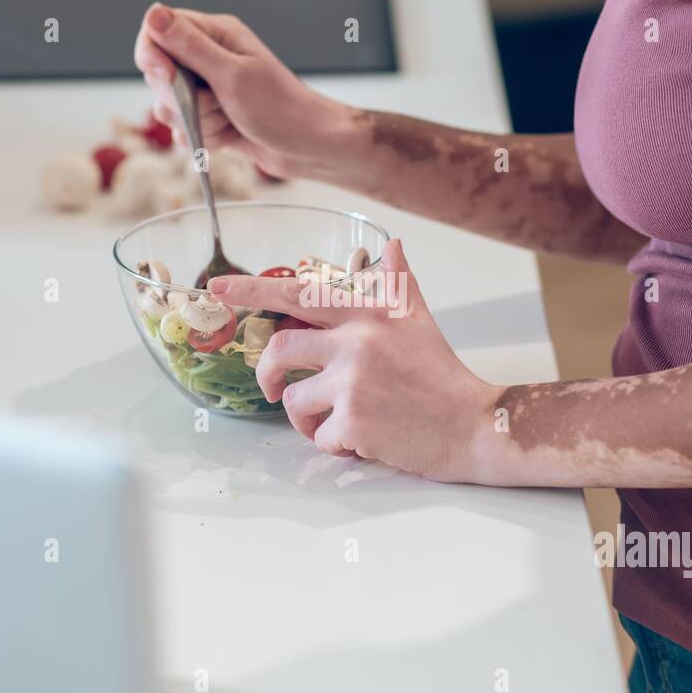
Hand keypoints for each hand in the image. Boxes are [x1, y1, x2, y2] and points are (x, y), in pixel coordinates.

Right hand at [134, 3, 355, 180]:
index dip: (153, 56)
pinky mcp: (212, 116)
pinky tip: (225, 139)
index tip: (166, 76)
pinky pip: (186, 128)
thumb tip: (153, 14)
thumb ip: (189, 46)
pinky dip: (202, 138)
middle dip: (181, 98)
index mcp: (216, 34)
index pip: (158, 31)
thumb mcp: (232, 75)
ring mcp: (210, 89)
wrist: (308, 148)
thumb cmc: (281, 109)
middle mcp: (210, 58)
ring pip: (171, 106)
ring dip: (197, 122)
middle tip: (216, 103)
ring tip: (228, 121)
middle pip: (159, 73)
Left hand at [208, 240, 501, 481]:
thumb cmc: (442, 375)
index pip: (299, 293)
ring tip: (337, 423)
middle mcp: (356, 341)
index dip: (253, 290)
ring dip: (308, 419)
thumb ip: (399, 284)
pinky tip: (362, 441)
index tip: (218, 288)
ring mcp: (353, 382)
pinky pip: (319, 436)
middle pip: (279, 349)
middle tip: (274, 389)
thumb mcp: (420, 321)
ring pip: (293, 400)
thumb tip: (394, 246)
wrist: (473, 425)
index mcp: (368, 314)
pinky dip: (335, 445)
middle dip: (267, 374)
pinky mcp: (354, 422)